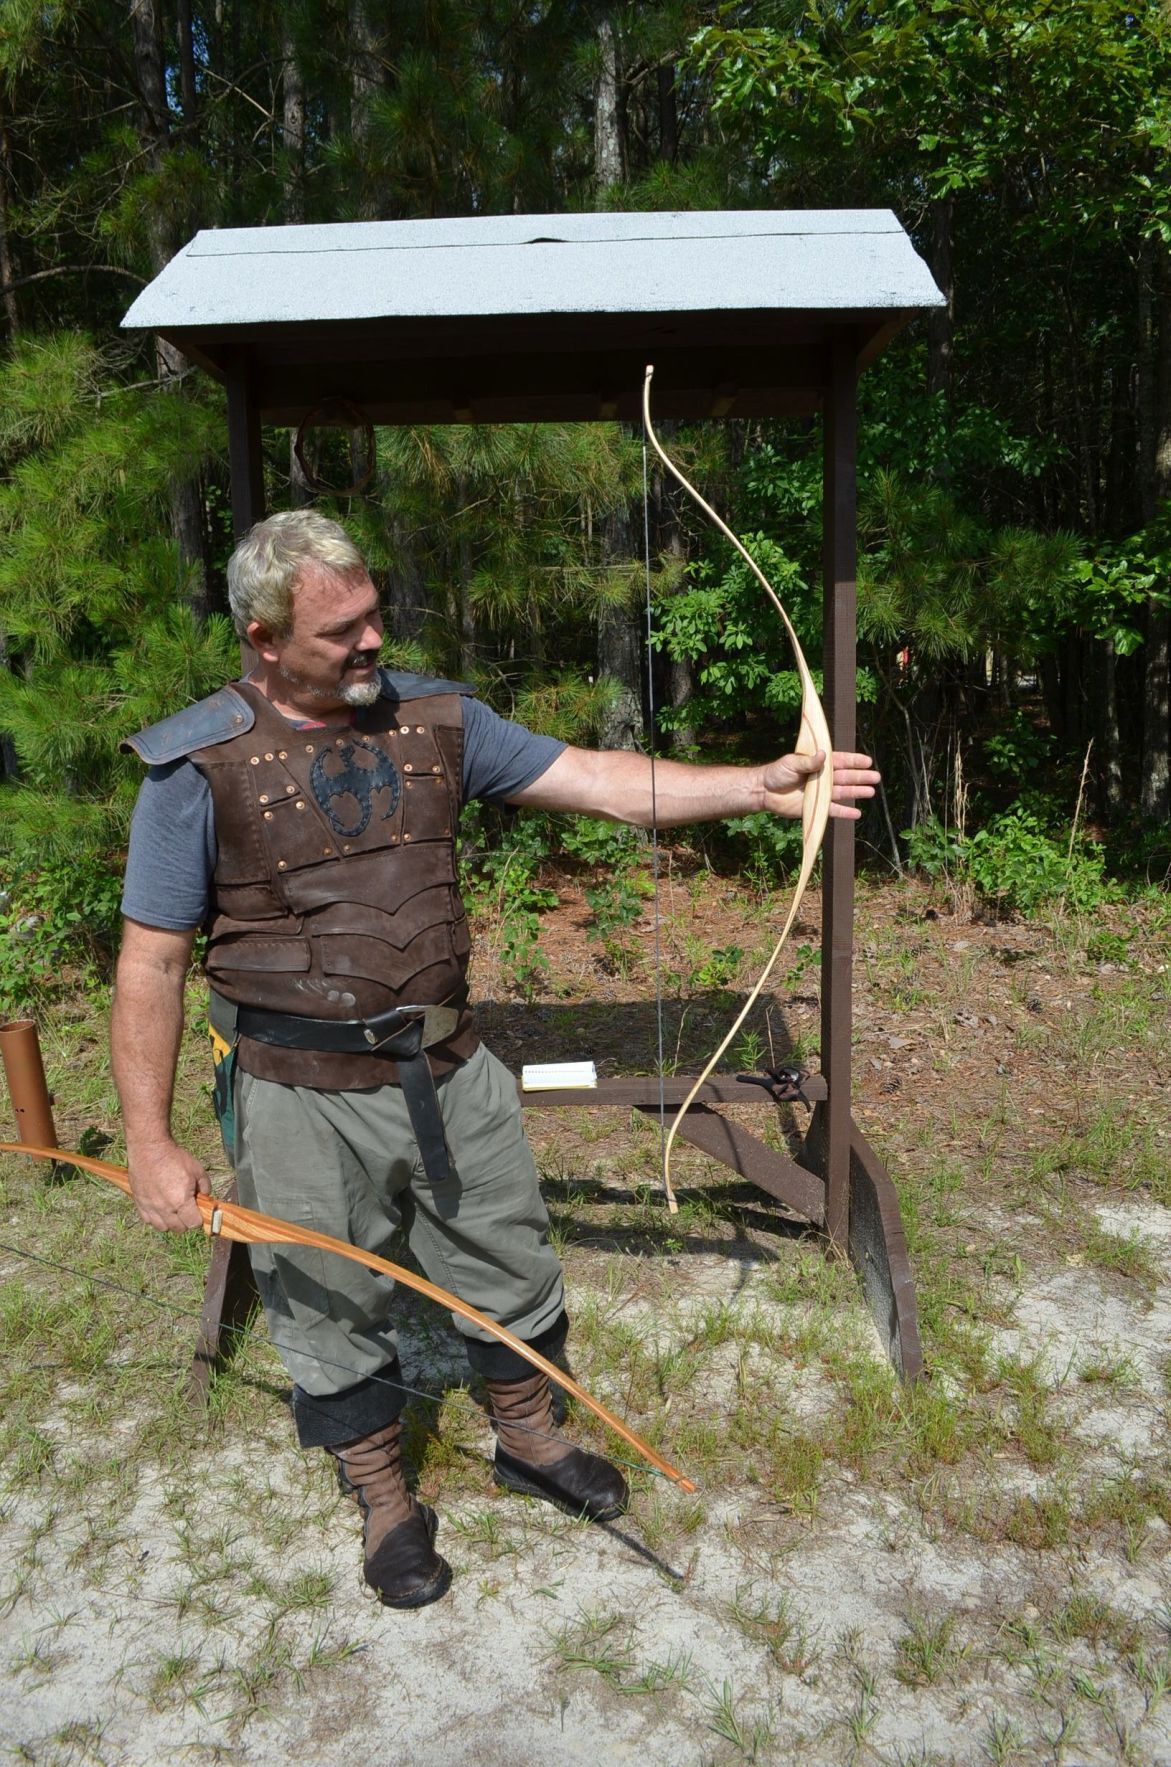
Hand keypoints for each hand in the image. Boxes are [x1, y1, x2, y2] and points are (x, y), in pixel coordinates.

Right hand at [126, 1139, 210, 1231]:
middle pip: (178, 1229)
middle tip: (187, 1209)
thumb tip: (205, 1198)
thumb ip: (205, 1187)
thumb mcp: (197, 1170)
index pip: (193, 1223)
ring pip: (162, 1227)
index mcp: (181, 1201)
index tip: (198, 1211)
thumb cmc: (175, 1158)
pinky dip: (155, 1218)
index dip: (198, 1218)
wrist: (150, 1149)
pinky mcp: (139, 1203)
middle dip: (185, 1221)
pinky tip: (159, 1207)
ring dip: (170, 1222)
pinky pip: (148, 1220)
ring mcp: (150, 1207)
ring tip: (172, 1210)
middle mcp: (165, 1209)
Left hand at [762, 749, 879, 821]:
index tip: (867, 761)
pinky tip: (857, 813)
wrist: (764, 791)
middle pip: (846, 777)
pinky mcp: (816, 807)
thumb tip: (823, 755)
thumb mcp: (791, 763)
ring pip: (843, 792)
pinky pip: (833, 810)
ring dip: (856, 792)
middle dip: (860, 777)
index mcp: (819, 764)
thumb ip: (808, 761)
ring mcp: (821, 793)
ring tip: (871, 792)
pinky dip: (844, 812)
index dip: (854, 761)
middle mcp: (823, 778)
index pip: (840, 761)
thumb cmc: (778, 772)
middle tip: (876, 777)